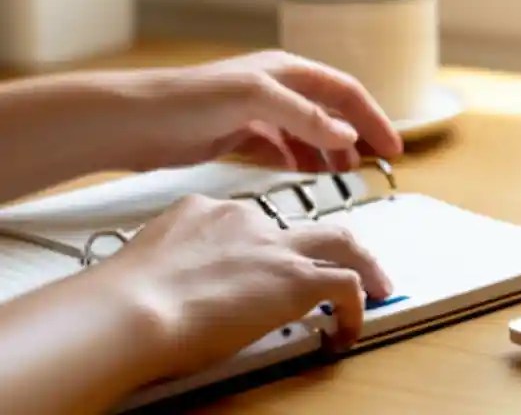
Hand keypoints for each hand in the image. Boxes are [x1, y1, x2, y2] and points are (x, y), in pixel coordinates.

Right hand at [106, 194, 393, 376]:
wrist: (133, 308)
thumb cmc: (122, 300)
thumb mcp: (145, 263)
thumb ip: (170, 265)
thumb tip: (169, 291)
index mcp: (204, 212)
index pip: (247, 223)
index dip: (262, 248)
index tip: (263, 272)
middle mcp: (246, 220)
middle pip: (304, 223)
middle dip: (329, 243)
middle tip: (347, 261)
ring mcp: (275, 247)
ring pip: (340, 241)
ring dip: (364, 265)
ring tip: (378, 288)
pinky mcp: (298, 278)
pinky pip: (347, 285)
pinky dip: (358, 305)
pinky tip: (348, 329)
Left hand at [127, 50, 402, 172]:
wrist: (132, 121)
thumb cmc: (188, 100)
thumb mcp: (255, 99)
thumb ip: (305, 117)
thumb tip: (348, 137)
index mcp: (287, 71)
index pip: (345, 93)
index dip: (373, 119)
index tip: (393, 149)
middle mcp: (276, 88)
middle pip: (331, 112)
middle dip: (357, 137)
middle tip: (376, 166)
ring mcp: (257, 112)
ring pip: (308, 133)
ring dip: (329, 153)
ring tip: (343, 176)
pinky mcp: (237, 135)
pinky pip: (281, 148)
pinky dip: (297, 161)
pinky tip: (302, 175)